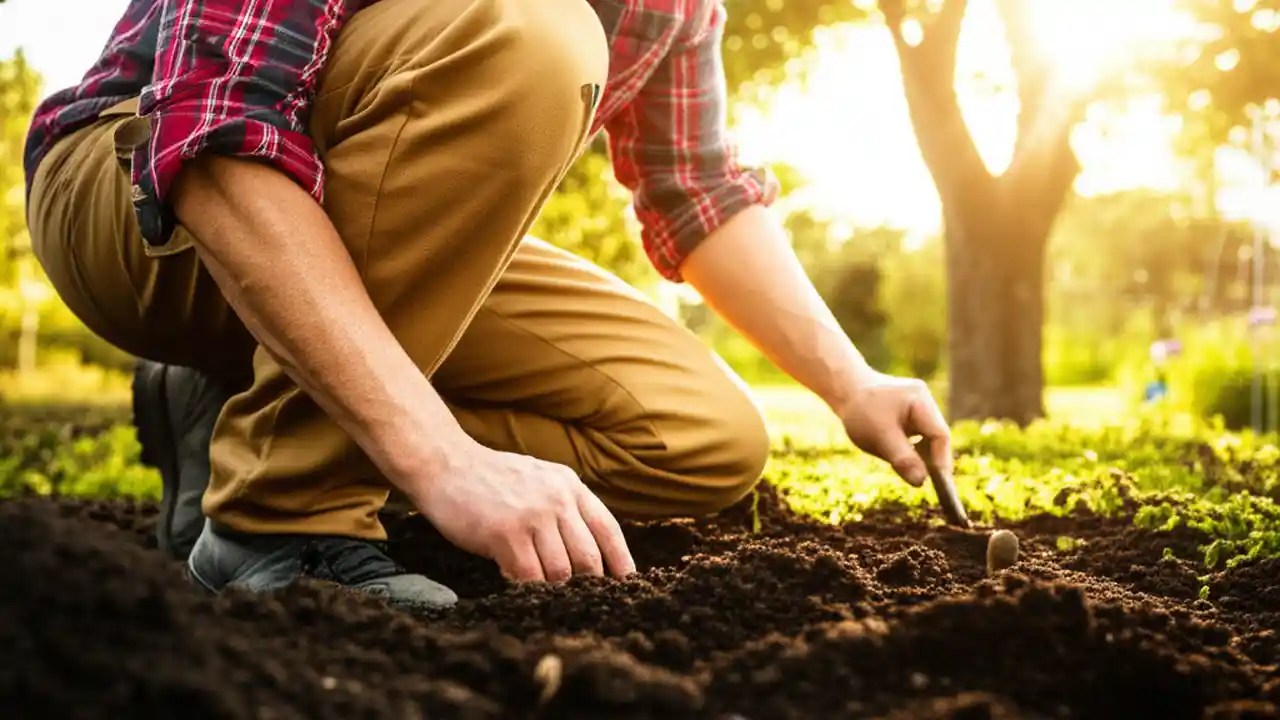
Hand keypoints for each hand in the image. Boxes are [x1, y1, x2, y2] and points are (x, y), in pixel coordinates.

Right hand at [408, 440, 635, 582]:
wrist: (445, 464)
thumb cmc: (490, 478)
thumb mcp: (539, 479)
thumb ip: (563, 506)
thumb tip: (585, 550)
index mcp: (570, 485)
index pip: (608, 529)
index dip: (621, 561)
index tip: (625, 584)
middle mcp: (558, 499)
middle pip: (588, 558)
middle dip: (585, 583)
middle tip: (577, 598)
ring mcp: (533, 516)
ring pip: (561, 572)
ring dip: (553, 589)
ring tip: (542, 592)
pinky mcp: (506, 534)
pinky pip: (528, 576)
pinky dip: (527, 588)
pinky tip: (514, 581)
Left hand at [833, 369, 951, 486]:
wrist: (845, 390)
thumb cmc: (860, 410)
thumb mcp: (879, 436)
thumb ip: (902, 458)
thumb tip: (921, 481)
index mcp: (920, 400)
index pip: (940, 435)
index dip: (941, 460)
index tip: (939, 483)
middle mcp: (924, 401)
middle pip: (936, 436)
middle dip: (932, 460)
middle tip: (927, 483)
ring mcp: (919, 406)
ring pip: (928, 438)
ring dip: (921, 456)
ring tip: (912, 472)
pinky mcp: (912, 414)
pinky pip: (918, 436)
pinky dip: (913, 449)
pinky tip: (901, 458)